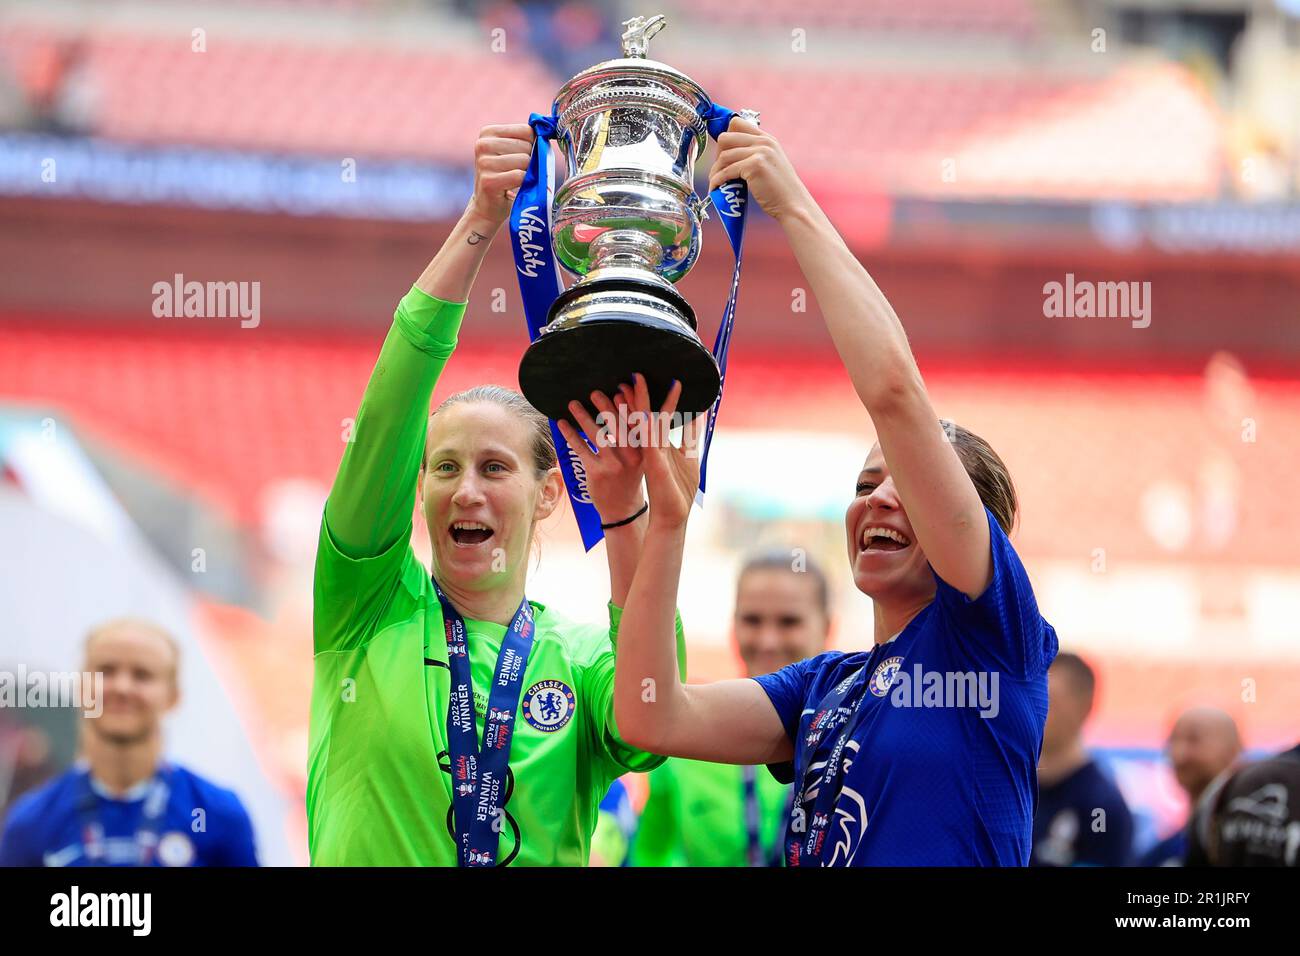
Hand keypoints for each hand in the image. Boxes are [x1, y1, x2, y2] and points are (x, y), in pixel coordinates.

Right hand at [466, 123, 534, 227]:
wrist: (488, 207)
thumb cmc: (506, 177)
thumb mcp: (512, 152)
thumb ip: (527, 140)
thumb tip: (548, 130)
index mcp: (487, 133)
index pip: (526, 130)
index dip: (533, 145)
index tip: (524, 157)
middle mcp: (482, 145)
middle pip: (526, 146)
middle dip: (530, 161)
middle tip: (518, 172)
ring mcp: (484, 163)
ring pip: (525, 161)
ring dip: (526, 174)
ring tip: (514, 180)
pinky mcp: (488, 181)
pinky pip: (520, 176)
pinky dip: (523, 184)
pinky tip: (512, 188)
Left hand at [555, 384, 645, 526]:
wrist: (623, 508)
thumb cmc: (630, 475)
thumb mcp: (640, 455)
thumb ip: (635, 430)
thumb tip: (624, 397)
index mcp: (646, 448)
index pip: (641, 419)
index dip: (633, 400)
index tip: (625, 383)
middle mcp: (632, 455)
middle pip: (618, 424)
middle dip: (606, 406)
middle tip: (595, 391)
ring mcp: (614, 464)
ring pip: (598, 434)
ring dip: (584, 417)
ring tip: (573, 403)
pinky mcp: (597, 472)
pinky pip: (582, 448)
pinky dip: (571, 434)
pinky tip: (562, 424)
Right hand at [631, 374, 704, 531]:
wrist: (672, 515)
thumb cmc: (679, 488)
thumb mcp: (690, 454)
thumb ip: (691, 433)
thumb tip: (702, 412)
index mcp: (657, 444)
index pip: (650, 415)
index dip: (647, 398)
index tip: (642, 378)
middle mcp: (651, 446)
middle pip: (642, 415)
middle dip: (637, 396)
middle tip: (632, 375)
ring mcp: (651, 453)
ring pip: (643, 423)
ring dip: (638, 404)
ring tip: (632, 384)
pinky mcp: (654, 462)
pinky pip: (649, 439)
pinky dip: (648, 424)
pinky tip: (646, 411)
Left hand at [706, 116, 809, 222]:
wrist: (792, 205)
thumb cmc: (779, 191)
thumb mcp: (770, 164)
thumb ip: (755, 155)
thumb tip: (728, 156)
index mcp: (767, 139)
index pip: (736, 123)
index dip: (725, 139)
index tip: (721, 155)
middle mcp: (763, 141)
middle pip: (725, 138)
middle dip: (717, 154)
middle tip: (718, 170)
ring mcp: (760, 152)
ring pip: (724, 156)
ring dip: (715, 171)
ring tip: (714, 183)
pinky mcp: (754, 166)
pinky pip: (726, 171)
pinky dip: (717, 180)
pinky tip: (715, 188)